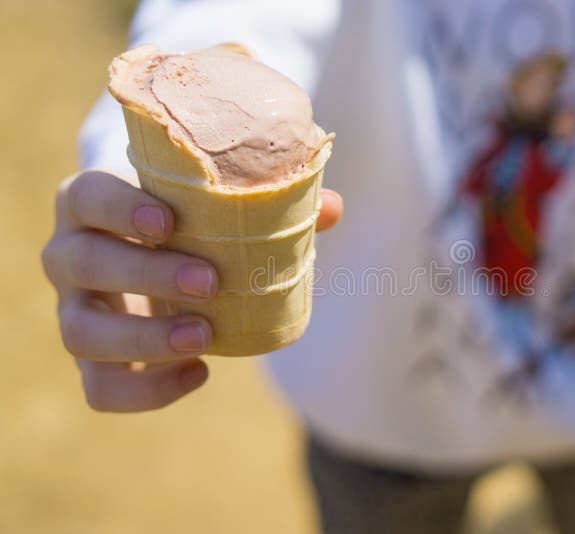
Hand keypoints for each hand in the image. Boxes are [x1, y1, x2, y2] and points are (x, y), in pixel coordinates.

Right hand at [42, 170, 342, 411]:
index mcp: (90, 203)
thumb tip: (332, 208)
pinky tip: (201, 372)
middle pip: (84, 263)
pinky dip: (147, 390)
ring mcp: (72, 310)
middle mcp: (68, 254)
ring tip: (205, 336)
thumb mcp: (210, 203)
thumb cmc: (185, 221)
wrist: (152, 260)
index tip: (169, 222)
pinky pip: (100, 388)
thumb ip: (267, 204)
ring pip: (81, 333)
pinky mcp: (90, 358)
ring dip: (143, 338)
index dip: (120, 208)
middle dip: (145, 275)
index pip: (87, 196)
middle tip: (209, 282)